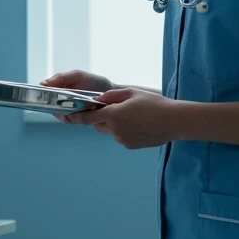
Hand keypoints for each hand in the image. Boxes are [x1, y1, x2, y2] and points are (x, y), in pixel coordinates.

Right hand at [41, 70, 113, 125]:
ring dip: (62, 110)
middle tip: (52, 98)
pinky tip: (76, 108)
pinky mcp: (79, 120)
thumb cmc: (96, 83)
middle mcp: (63, 104)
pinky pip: (70, 120)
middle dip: (48, 104)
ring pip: (59, 114)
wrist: (114, 95)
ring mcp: (70, 113)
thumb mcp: (77, 75)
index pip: (44, 95)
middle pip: (48, 107)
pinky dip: (71, 115)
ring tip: (69, 102)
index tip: (35, 94)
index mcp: (60, 91)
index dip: (38, 95)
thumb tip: (42, 83)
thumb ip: (60, 77)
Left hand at [65, 89, 180, 148]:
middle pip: (97, 124)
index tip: (64, 116)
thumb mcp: (131, 93)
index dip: (74, 117)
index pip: (86, 118)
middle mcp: (115, 129)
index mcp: (113, 114)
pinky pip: (120, 137)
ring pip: (109, 131)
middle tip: (112, 109)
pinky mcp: (130, 145)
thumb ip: (111, 96)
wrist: (175, 121)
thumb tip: (98, 99)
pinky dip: (123, 130)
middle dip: (100, 117)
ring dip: (113, 124)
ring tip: (132, 116)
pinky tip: (138, 124)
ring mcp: (122, 139)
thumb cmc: (155, 104)